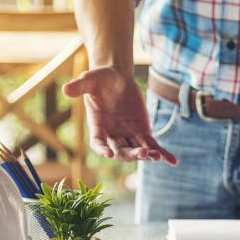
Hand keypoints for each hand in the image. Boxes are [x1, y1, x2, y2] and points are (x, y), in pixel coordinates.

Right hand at [63, 66, 177, 164]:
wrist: (116, 77)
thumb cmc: (100, 79)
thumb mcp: (89, 79)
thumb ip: (79, 86)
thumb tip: (66, 90)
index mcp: (97, 126)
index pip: (98, 143)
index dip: (102, 150)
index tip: (109, 154)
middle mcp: (113, 135)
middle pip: (122, 151)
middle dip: (132, 154)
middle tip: (143, 153)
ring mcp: (128, 135)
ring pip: (138, 150)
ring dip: (148, 155)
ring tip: (158, 157)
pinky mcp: (142, 131)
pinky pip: (153, 145)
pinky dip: (162, 153)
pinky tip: (173, 162)